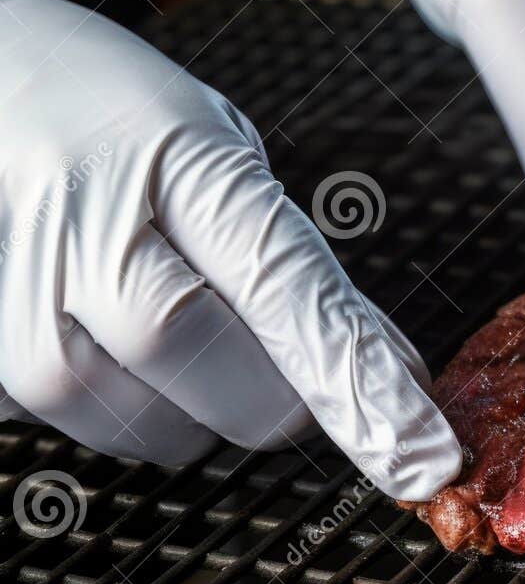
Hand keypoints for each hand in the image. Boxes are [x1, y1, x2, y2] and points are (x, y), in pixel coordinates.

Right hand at [0, 0, 460, 499]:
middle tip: (249, 341)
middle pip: (218, 383)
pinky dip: (118, 401)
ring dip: (186, 405)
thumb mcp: (227, 160)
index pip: (290, 296)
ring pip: (149, 428)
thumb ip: (301, 272)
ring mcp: (15, 289)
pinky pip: (81, 428)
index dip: (361, 385)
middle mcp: (91, 227)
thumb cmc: (125, 127)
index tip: (424, 456)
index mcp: (185, 163)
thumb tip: (395, 379)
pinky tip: (96, 328)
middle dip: (267, 394)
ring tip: (158, 312)